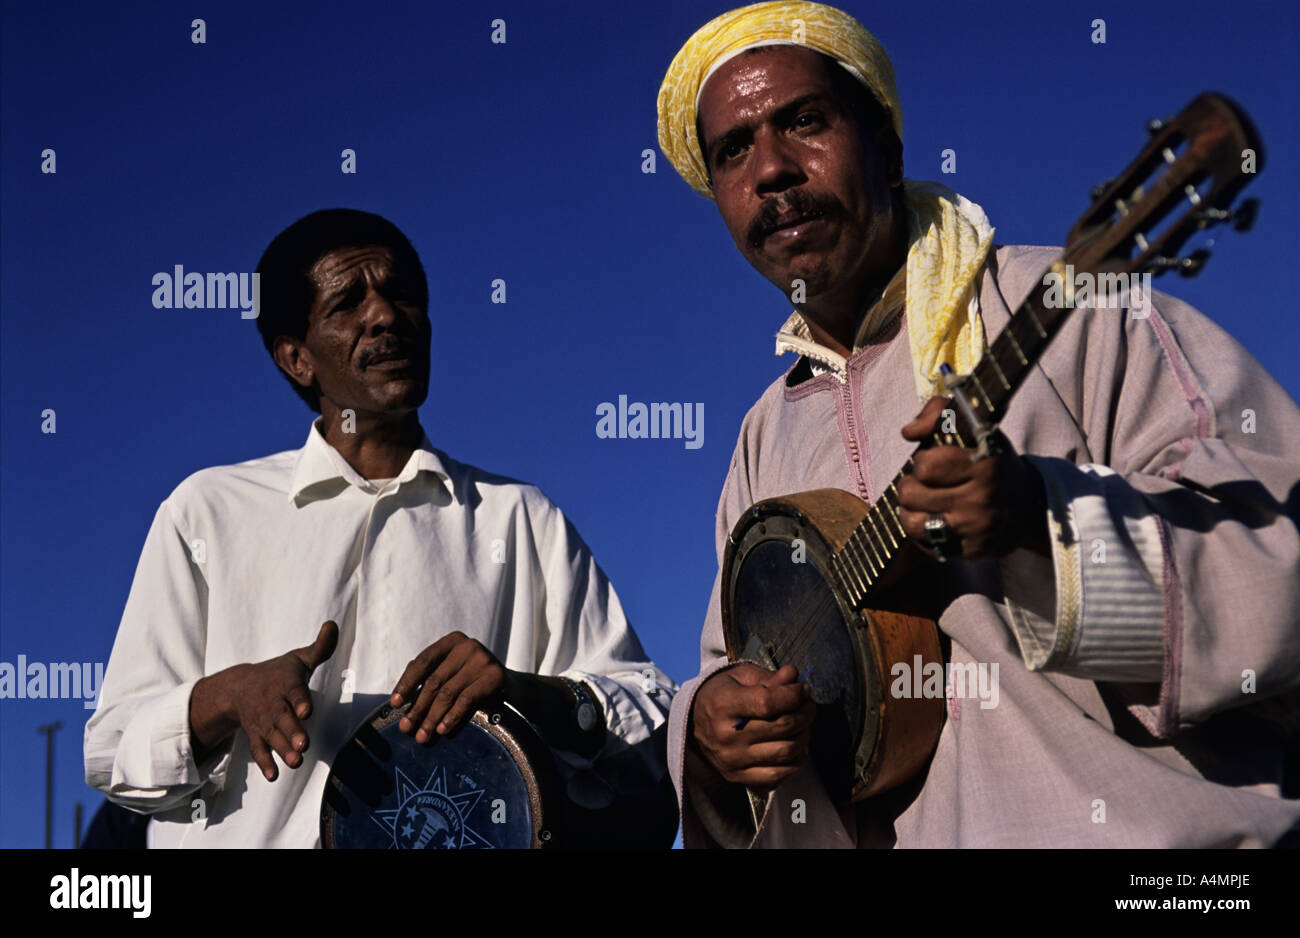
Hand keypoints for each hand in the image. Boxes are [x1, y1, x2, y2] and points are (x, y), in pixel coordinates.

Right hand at [191, 619, 338, 781]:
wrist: (239, 687)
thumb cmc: (279, 673)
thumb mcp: (298, 658)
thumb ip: (320, 647)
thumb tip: (333, 625)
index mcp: (286, 684)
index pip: (294, 691)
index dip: (300, 700)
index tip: (307, 709)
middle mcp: (273, 704)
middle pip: (282, 719)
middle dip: (293, 732)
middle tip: (304, 745)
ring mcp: (263, 722)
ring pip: (272, 737)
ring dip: (283, 750)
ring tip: (296, 761)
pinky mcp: (257, 735)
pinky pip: (258, 750)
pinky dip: (265, 763)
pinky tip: (274, 776)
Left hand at [391, 632, 505, 741]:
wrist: (514, 687)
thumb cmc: (475, 680)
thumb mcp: (454, 670)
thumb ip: (432, 677)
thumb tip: (400, 703)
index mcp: (452, 641)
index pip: (423, 661)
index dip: (407, 683)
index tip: (395, 704)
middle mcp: (467, 646)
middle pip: (434, 680)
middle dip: (418, 707)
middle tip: (406, 728)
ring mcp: (482, 660)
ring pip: (448, 693)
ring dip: (432, 718)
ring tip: (422, 736)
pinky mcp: (494, 676)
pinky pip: (466, 700)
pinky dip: (452, 717)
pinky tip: (443, 730)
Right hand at [690, 663, 813, 789]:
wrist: (693, 722)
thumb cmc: (721, 694)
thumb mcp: (740, 676)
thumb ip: (768, 677)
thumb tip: (794, 676)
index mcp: (723, 704)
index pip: (768, 703)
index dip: (793, 695)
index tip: (803, 689)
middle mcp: (726, 735)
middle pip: (782, 727)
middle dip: (805, 713)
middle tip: (808, 705)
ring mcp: (732, 759)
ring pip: (786, 752)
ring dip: (804, 736)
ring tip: (804, 725)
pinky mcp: (737, 776)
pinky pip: (778, 775)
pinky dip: (795, 761)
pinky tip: (795, 747)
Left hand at [896, 396, 1047, 559]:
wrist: (1030, 506)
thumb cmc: (992, 462)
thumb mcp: (976, 428)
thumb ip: (939, 413)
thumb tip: (908, 431)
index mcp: (986, 464)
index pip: (927, 465)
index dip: (923, 462)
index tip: (934, 461)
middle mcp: (982, 499)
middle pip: (911, 494)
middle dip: (913, 484)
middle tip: (927, 483)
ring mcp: (975, 529)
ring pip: (911, 523)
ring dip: (911, 510)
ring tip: (923, 502)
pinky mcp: (969, 552)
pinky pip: (923, 545)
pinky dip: (922, 532)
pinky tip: (934, 520)